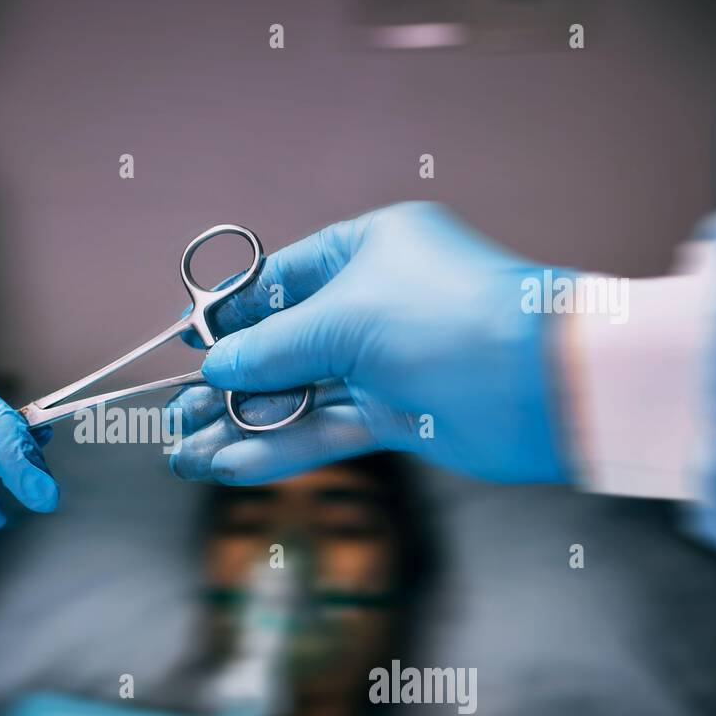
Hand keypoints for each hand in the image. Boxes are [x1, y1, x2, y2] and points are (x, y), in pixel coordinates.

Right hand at [170, 202, 570, 484]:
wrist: (543, 384)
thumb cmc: (448, 319)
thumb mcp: (346, 317)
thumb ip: (272, 346)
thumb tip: (214, 367)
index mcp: (367, 250)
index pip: (279, 281)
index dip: (227, 316)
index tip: (183, 344)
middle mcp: (373, 303)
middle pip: (281, 346)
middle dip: (225, 385)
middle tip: (173, 418)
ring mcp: (385, 363)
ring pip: (297, 396)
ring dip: (242, 425)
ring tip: (185, 455)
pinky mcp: (398, 416)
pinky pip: (325, 430)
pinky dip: (278, 448)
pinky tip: (229, 465)